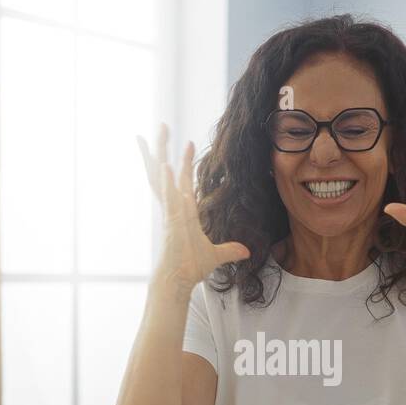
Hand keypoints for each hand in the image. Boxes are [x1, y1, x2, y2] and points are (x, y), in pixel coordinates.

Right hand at [137, 124, 249, 289]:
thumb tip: (246, 251)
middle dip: (164, 147)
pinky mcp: (171, 221)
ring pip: (163, 175)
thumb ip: (230, 250)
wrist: (179, 280)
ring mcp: (170, 211)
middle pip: (166, 170)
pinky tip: (166, 163)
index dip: (185, 162)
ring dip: (162, 152)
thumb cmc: (191, 268)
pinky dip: (166, 181)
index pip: (184, 180)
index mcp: (183, 211)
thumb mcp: (216, 256)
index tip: (189, 144)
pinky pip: (167, 197)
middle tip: (162, 124)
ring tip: (159, 131)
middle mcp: (174, 206)